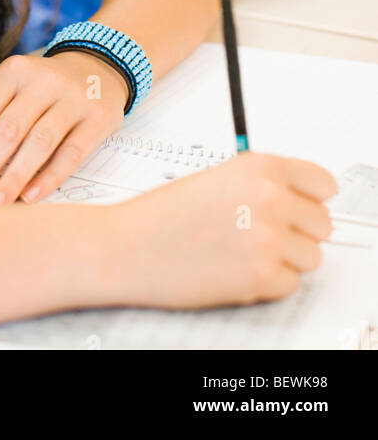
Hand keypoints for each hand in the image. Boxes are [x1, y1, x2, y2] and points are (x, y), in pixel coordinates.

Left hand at [0, 50, 128, 207]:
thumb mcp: (18, 89)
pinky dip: (48, 178)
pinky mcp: (99, 118)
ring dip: (12, 180)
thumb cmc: (47, 89)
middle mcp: (43, 81)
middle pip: (7, 131)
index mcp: (14, 71)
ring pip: (37, 144)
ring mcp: (74, 98)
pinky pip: (71, 153)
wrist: (98, 68)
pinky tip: (30, 197)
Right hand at [106, 152, 336, 309]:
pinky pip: (290, 284)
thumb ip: (262, 184)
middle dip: (298, 231)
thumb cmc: (163, 213)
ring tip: (245, 252)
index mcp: (260, 167)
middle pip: (322, 224)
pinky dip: (268, 282)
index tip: (302, 206)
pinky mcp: (261, 277)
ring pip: (311, 257)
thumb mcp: (218, 177)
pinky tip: (236, 269)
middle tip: (265, 233)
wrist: (127, 246)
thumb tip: (297, 201)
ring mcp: (269, 240)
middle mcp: (270, 199)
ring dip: (285, 259)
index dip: (311, 198)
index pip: (323, 184)